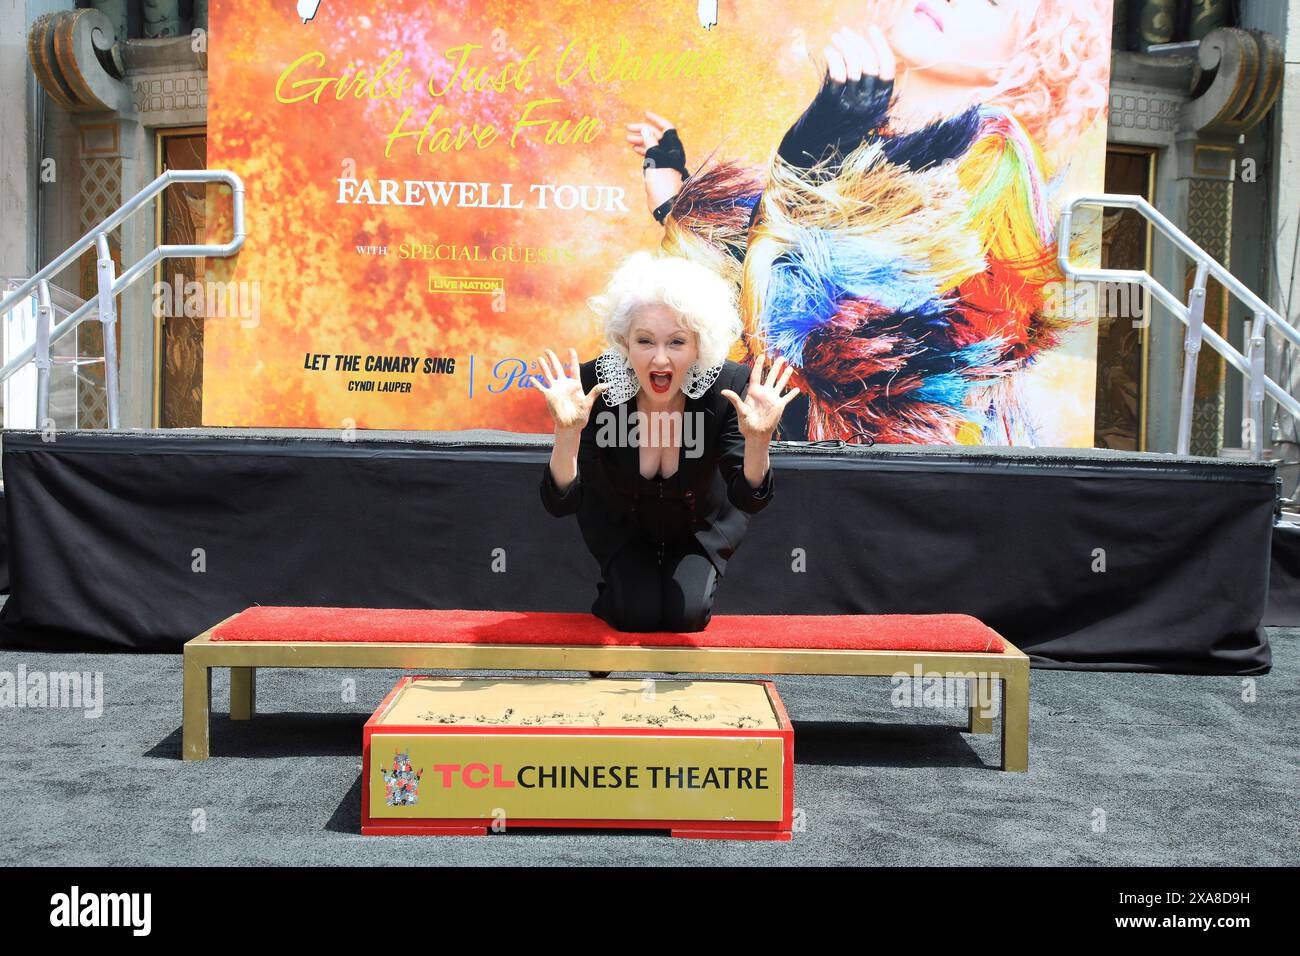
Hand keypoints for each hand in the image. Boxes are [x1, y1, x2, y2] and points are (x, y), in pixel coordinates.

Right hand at [533, 348, 606, 432]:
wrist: (571, 426)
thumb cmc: (581, 416)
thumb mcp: (588, 403)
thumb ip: (595, 392)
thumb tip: (607, 385)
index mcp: (575, 385)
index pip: (573, 368)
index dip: (572, 359)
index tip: (570, 349)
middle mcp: (564, 385)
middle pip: (557, 368)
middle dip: (553, 359)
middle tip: (547, 350)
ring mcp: (556, 390)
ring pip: (548, 376)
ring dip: (543, 367)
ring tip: (539, 359)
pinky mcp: (549, 397)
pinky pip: (541, 388)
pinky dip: (536, 383)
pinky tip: (531, 378)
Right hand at [625, 111, 684, 211]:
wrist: (665, 204)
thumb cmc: (661, 182)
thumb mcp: (654, 158)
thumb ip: (650, 142)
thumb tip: (646, 127)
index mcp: (674, 149)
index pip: (666, 128)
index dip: (656, 120)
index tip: (644, 114)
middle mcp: (671, 153)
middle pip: (657, 136)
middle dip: (643, 130)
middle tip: (627, 129)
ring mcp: (665, 162)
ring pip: (653, 146)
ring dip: (641, 140)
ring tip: (628, 139)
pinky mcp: (660, 170)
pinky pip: (651, 155)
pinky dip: (643, 150)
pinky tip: (634, 149)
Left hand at [720, 354, 800, 439]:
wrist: (756, 434)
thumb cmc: (746, 423)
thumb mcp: (740, 410)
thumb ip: (734, 399)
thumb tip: (723, 391)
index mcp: (754, 392)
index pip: (757, 375)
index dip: (759, 365)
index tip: (762, 355)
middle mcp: (764, 393)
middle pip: (771, 376)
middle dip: (776, 366)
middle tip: (781, 357)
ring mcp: (772, 398)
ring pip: (780, 384)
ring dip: (785, 376)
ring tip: (790, 367)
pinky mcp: (779, 406)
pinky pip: (787, 398)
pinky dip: (792, 394)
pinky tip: (797, 389)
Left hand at [778, 25, 895, 167]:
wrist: (810, 154)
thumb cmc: (833, 133)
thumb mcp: (858, 117)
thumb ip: (867, 94)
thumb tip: (870, 59)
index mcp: (878, 107)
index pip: (887, 71)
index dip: (882, 47)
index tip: (873, 29)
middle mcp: (867, 107)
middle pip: (870, 64)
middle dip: (859, 41)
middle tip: (846, 32)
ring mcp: (849, 106)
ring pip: (854, 65)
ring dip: (845, 45)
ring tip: (836, 37)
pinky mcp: (830, 105)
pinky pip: (837, 74)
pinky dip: (834, 57)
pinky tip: (828, 50)